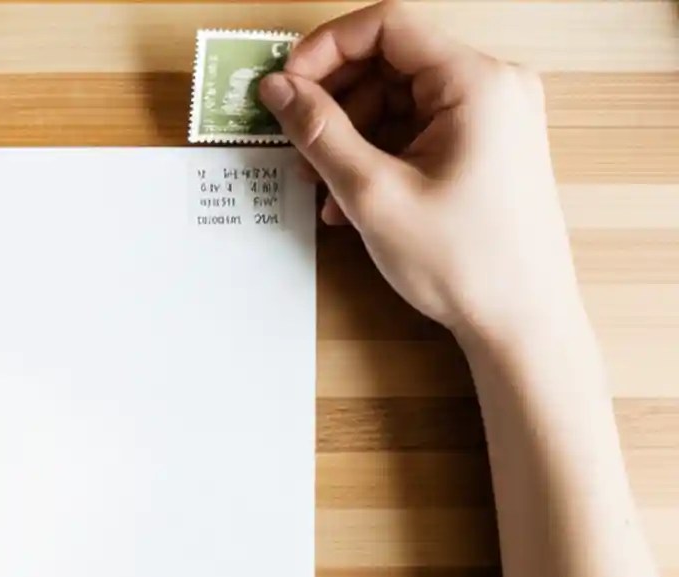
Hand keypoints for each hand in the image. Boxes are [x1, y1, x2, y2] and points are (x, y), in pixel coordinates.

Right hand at [258, 0, 581, 341]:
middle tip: (295, 139)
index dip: (326, 48)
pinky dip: (379, 151)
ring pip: (400, 97)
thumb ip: (319, 132)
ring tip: (321, 183)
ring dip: (351, 132)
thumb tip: (277, 88)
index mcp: (476, 83)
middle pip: (391, 60)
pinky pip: (419, 126)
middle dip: (335, 97)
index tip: (286, 85)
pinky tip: (351, 197)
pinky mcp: (488, 144)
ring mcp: (494, 116)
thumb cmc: (464, 263)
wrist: (522, 323)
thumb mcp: (373, 194)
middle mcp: (494, 86)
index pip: (387, 26)